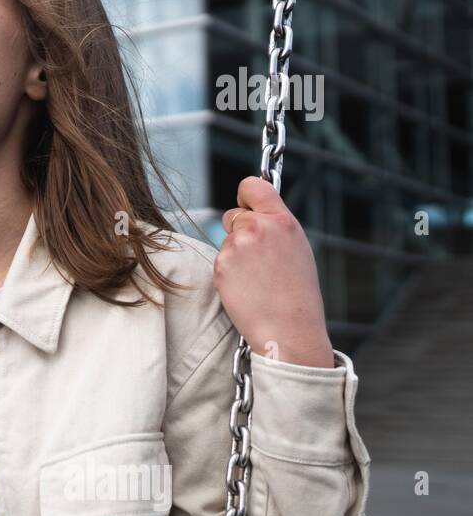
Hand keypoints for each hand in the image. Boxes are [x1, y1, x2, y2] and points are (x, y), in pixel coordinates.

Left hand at [214, 176, 334, 368]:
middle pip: (232, 215)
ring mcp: (237, 246)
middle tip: (258, 258)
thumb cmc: (297, 294)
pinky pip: (219, 261)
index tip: (245, 204)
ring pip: (225, 241)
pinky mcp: (221, 265)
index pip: (252, 185)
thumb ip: (275, 227)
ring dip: (235, 255)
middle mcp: (258, 228)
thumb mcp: (296, 249)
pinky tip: (246, 288)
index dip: (245, 195)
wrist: (289, 330)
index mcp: (283, 221)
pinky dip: (228, 273)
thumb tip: (253, 213)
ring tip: (257, 279)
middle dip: (238, 231)